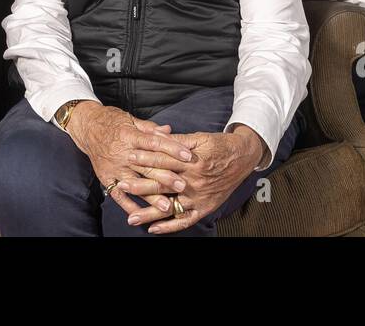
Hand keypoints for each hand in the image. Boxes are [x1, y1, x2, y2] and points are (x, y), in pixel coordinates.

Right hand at [67, 103, 193, 218]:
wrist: (86, 126)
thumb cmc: (111, 121)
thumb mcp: (131, 119)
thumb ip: (150, 128)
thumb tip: (169, 130)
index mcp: (130, 136)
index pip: (154, 143)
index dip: (172, 149)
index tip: (188, 156)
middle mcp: (122, 153)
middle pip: (147, 166)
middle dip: (166, 176)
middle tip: (183, 185)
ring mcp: (114, 168)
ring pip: (135, 184)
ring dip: (151, 196)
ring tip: (166, 206)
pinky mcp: (106, 178)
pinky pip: (118, 195)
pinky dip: (129, 206)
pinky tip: (141, 215)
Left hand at [127, 127, 265, 233]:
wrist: (243, 157)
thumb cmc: (219, 145)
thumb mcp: (199, 138)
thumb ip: (177, 140)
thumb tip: (156, 135)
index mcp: (191, 163)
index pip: (163, 161)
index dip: (145, 159)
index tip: (128, 158)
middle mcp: (194, 182)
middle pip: (163, 185)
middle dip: (140, 187)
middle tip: (121, 186)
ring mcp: (198, 197)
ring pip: (171, 207)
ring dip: (150, 213)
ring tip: (131, 218)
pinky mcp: (204, 208)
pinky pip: (185, 220)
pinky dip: (170, 226)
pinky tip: (154, 229)